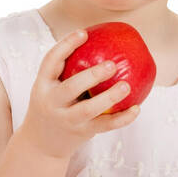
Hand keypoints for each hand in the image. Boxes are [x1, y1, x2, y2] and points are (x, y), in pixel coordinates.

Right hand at [18, 28, 139, 159]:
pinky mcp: (81, 132)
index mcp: (42, 85)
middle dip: (91, 76)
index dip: (66, 45)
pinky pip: (104, 126)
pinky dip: (122, 118)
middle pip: (70, 88)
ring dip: (109, 98)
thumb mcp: (51, 88)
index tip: (83, 33)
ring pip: (88, 109)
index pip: (50, 61)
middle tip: (112, 65)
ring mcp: (66, 119)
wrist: (40, 144)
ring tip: (126, 86)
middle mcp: (52, 102)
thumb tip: (102, 41)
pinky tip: (137, 108)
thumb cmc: (53, 106)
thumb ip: (68, 70)